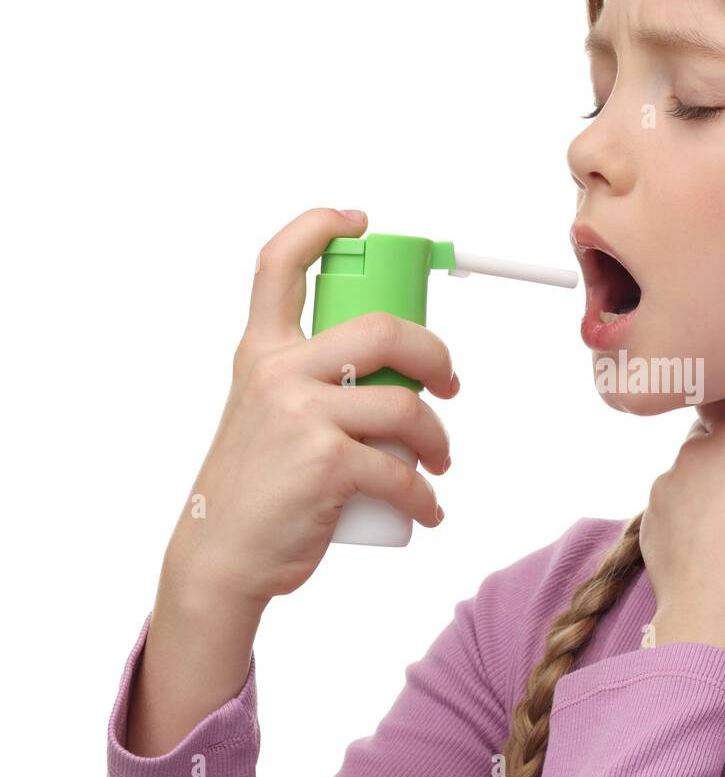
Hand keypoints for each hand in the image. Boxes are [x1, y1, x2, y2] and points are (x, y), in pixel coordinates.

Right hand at [161, 207, 457, 609]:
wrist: (222, 557)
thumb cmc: (258, 487)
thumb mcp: (265, 414)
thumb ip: (309, 382)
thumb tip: (393, 373)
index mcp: (262, 352)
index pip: (280, 265)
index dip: (318, 226)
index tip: (359, 220)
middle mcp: (276, 372)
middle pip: (384, 328)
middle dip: (436, 354)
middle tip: (450, 385)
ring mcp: (301, 414)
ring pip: (406, 405)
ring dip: (439, 439)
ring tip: (439, 462)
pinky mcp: (327, 463)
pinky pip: (403, 470)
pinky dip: (425, 496)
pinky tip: (426, 510)